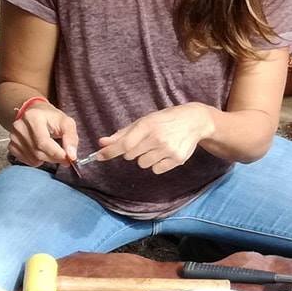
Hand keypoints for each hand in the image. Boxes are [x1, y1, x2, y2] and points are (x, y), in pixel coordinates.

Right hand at [9, 101, 79, 166]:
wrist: (36, 113)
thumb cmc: (51, 117)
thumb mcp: (66, 123)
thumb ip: (71, 138)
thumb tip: (72, 156)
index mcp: (33, 117)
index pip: (43, 142)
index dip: (57, 154)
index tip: (68, 158)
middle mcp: (20, 126)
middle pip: (38, 152)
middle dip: (54, 158)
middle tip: (63, 157)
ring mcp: (14, 136)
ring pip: (33, 158)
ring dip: (46, 159)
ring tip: (51, 150)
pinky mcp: (11, 145)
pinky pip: (26, 160)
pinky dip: (36, 160)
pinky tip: (40, 151)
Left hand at [91, 104, 214, 175]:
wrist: (193, 121)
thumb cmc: (164, 120)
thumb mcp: (144, 121)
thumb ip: (123, 133)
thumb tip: (102, 143)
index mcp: (147, 125)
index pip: (124, 144)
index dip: (109, 152)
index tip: (98, 157)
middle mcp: (157, 138)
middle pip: (131, 156)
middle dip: (132, 151)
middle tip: (144, 142)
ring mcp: (168, 150)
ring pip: (143, 164)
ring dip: (145, 158)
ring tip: (157, 146)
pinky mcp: (177, 159)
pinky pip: (156, 170)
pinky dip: (157, 164)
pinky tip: (165, 152)